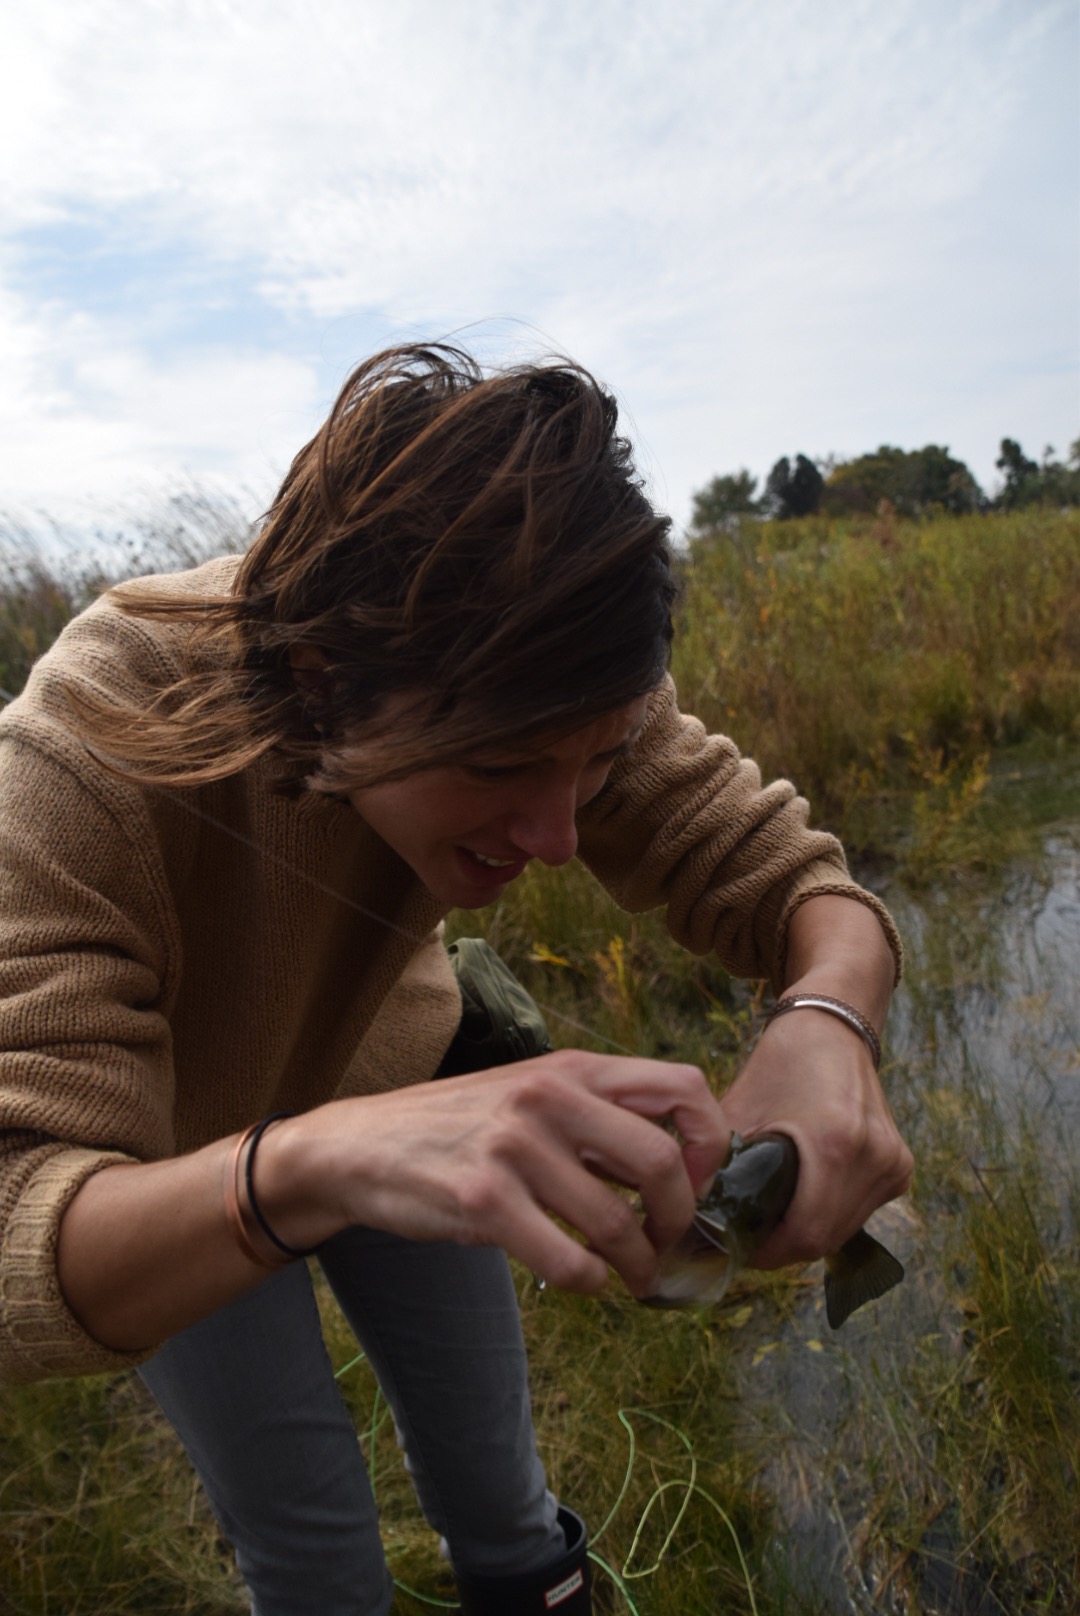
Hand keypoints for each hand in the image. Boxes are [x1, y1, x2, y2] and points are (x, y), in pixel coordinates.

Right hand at [260, 1051, 729, 1297]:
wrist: (362, 1145)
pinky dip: (590, 1283)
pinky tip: (583, 1281)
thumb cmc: (460, 1127)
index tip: (695, 1182)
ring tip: (633, 1277)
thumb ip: (595, 1118)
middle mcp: (548, 1098)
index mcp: (572, 1069)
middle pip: (660, 1162)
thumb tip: (676, 1170)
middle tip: (669, 1243)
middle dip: (680, 1219)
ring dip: (638, 1266)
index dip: (708, 1142)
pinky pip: (568, 1261)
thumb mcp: (531, 1094)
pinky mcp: (481, 1201)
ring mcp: (514, 1148)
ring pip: (617, 1224)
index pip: (682, 1086)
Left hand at [717, 1007, 912, 1268]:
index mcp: (836, 1143)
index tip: (733, 1248)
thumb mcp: (739, 1112)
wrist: (833, 1026)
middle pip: (824, 1239)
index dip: (765, 1252)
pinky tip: (799, 1201)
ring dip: (804, 1233)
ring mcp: (894, 1165)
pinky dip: (827, 1215)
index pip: (803, 1234)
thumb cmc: (782, 1062)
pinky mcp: (900, 1167)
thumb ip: (719, 1170)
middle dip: (780, 1246)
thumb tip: (695, 1223)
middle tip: (743, 1237)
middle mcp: (875, 1158)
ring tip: (767, 1220)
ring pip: (842, 1231)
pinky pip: (858, 1213)